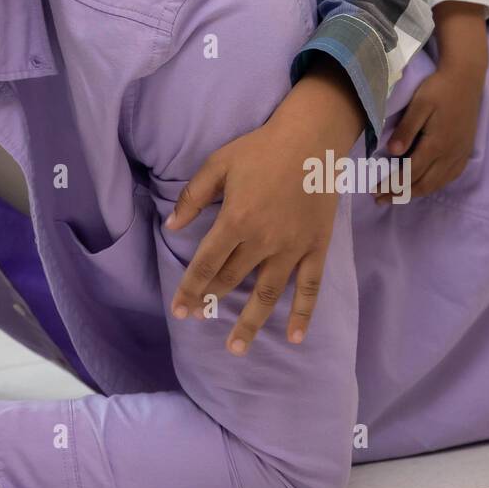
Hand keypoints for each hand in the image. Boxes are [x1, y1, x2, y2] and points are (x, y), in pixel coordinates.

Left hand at [165, 120, 338, 353]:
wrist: (311, 139)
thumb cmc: (260, 148)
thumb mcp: (218, 164)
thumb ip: (193, 197)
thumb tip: (171, 227)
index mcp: (235, 220)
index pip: (206, 264)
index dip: (190, 289)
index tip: (179, 311)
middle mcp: (262, 241)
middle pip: (232, 279)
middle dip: (212, 302)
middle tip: (199, 321)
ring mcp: (292, 247)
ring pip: (267, 293)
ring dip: (251, 323)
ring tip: (237, 348)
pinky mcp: (317, 247)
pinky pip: (310, 287)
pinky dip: (303, 313)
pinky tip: (294, 337)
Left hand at [385, 60, 485, 198]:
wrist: (466, 79)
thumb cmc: (438, 89)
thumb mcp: (419, 105)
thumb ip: (406, 129)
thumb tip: (392, 152)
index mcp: (436, 144)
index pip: (410, 172)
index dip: (392, 184)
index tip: (375, 191)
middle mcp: (450, 154)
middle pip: (423, 183)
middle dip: (400, 194)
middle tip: (380, 199)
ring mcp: (459, 154)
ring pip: (437, 183)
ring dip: (415, 192)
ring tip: (397, 196)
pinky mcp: (464, 151)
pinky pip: (449, 177)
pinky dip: (433, 185)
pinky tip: (423, 185)